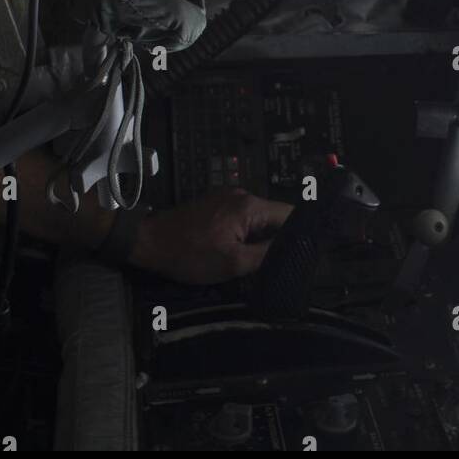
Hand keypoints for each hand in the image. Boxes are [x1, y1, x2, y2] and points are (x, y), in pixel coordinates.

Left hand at [129, 187, 291, 284]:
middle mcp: (242, 195)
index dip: (301, 234)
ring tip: (263, 260)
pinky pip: (243, 219)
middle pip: (275, 217)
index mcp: (249, 206)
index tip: (307, 252)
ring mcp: (228, 198)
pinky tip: (243, 252)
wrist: (150, 242)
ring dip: (261, 238)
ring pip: (258, 219)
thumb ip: (266, 254)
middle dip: (280, 239)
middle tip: (285, 263)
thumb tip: (291, 250)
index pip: (290, 215)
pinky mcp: (217, 205)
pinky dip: (247, 234)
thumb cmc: (189, 254)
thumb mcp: (232, 263)